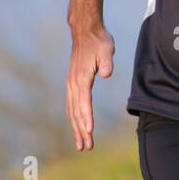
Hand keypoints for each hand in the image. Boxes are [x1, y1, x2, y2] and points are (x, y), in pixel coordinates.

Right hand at [66, 26, 114, 150]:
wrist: (85, 32)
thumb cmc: (98, 41)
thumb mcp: (106, 48)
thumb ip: (107, 61)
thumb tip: (107, 73)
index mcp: (82, 77)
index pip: (84, 101)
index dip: (87, 117)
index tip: (89, 132)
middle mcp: (74, 84)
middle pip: (76, 112)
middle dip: (81, 131)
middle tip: (88, 147)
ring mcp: (71, 84)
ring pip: (72, 111)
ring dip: (76, 129)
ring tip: (82, 145)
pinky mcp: (72, 84)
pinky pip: (71, 105)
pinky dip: (73, 119)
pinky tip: (77, 128)